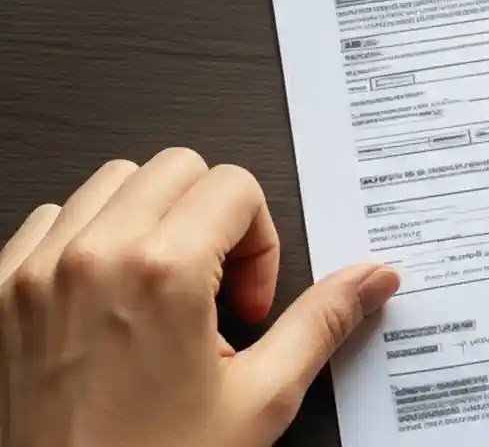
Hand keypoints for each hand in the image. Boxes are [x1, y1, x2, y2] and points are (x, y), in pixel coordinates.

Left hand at [0, 148, 400, 446]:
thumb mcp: (261, 398)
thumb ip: (322, 321)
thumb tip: (373, 277)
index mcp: (164, 272)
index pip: (234, 185)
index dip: (260, 240)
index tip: (248, 300)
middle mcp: (94, 256)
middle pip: (176, 168)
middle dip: (212, 216)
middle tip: (217, 290)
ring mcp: (37, 270)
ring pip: (112, 182)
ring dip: (151, 219)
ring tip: (164, 291)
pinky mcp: (1, 291)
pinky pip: (50, 217)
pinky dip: (88, 237)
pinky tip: (110, 296)